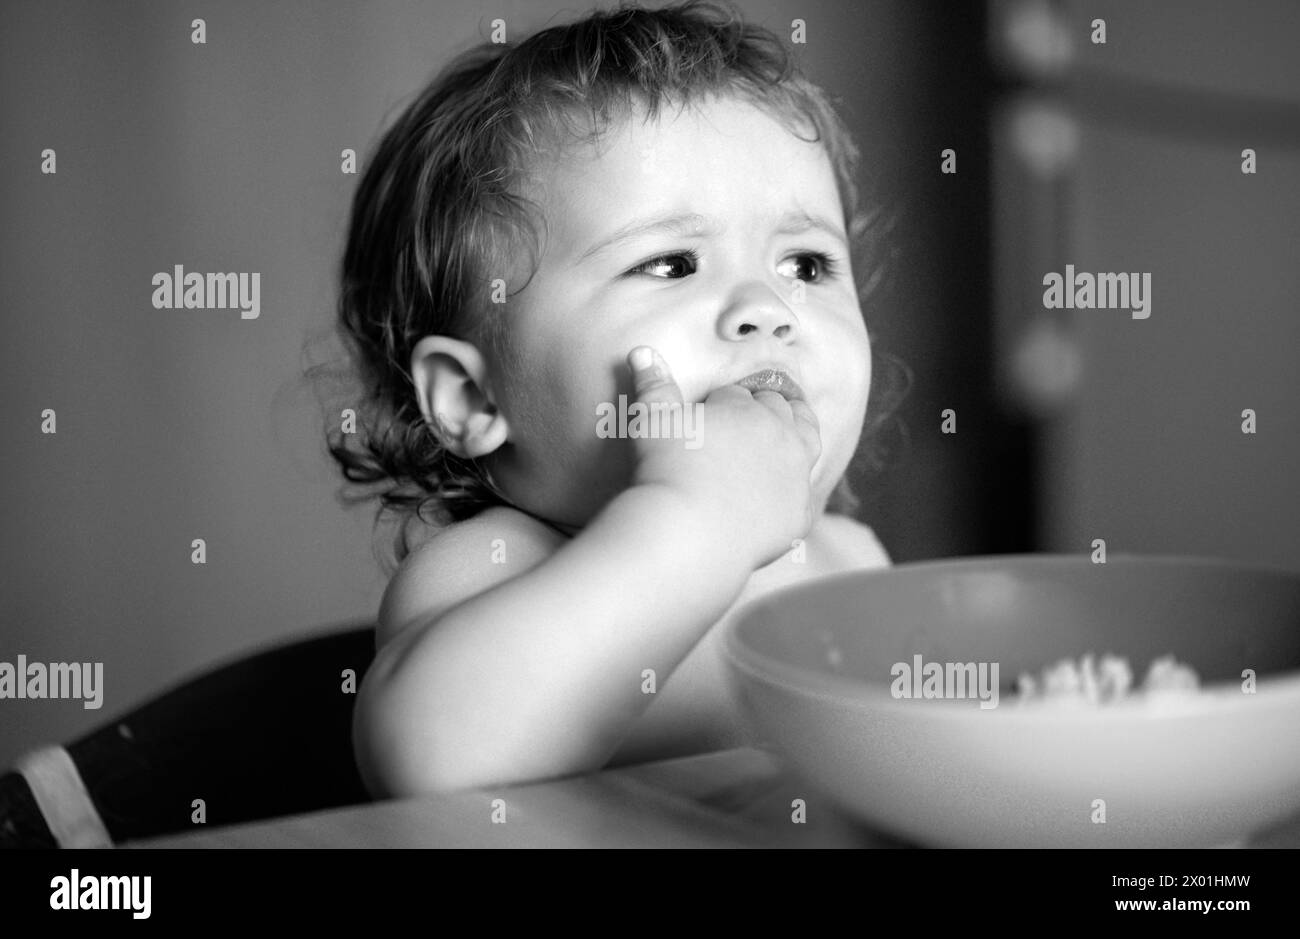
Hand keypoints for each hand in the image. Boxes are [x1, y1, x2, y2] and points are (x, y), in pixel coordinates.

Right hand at [624, 345, 821, 568]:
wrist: (691, 534)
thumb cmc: (667, 471)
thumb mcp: (653, 421)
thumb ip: (653, 384)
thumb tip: (642, 351)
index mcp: (748, 408)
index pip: (739, 394)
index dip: (723, 401)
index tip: (714, 410)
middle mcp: (781, 436)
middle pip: (781, 410)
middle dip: (766, 408)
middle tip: (754, 413)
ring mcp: (795, 476)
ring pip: (807, 443)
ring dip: (797, 435)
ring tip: (786, 437)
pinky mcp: (798, 514)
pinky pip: (803, 496)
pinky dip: (793, 492)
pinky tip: (780, 497)